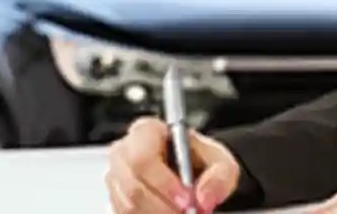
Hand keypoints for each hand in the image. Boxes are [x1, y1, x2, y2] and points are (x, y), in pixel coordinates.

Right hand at [105, 116, 240, 213]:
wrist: (193, 175)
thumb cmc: (200, 161)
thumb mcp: (221, 162)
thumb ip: (220, 176)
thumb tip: (204, 196)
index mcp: (146, 132)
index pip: (143, 159)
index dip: (164, 183)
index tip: (188, 200)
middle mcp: (124, 153)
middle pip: (133, 187)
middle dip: (163, 207)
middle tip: (189, 213)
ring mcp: (115, 178)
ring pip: (128, 205)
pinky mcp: (115, 199)